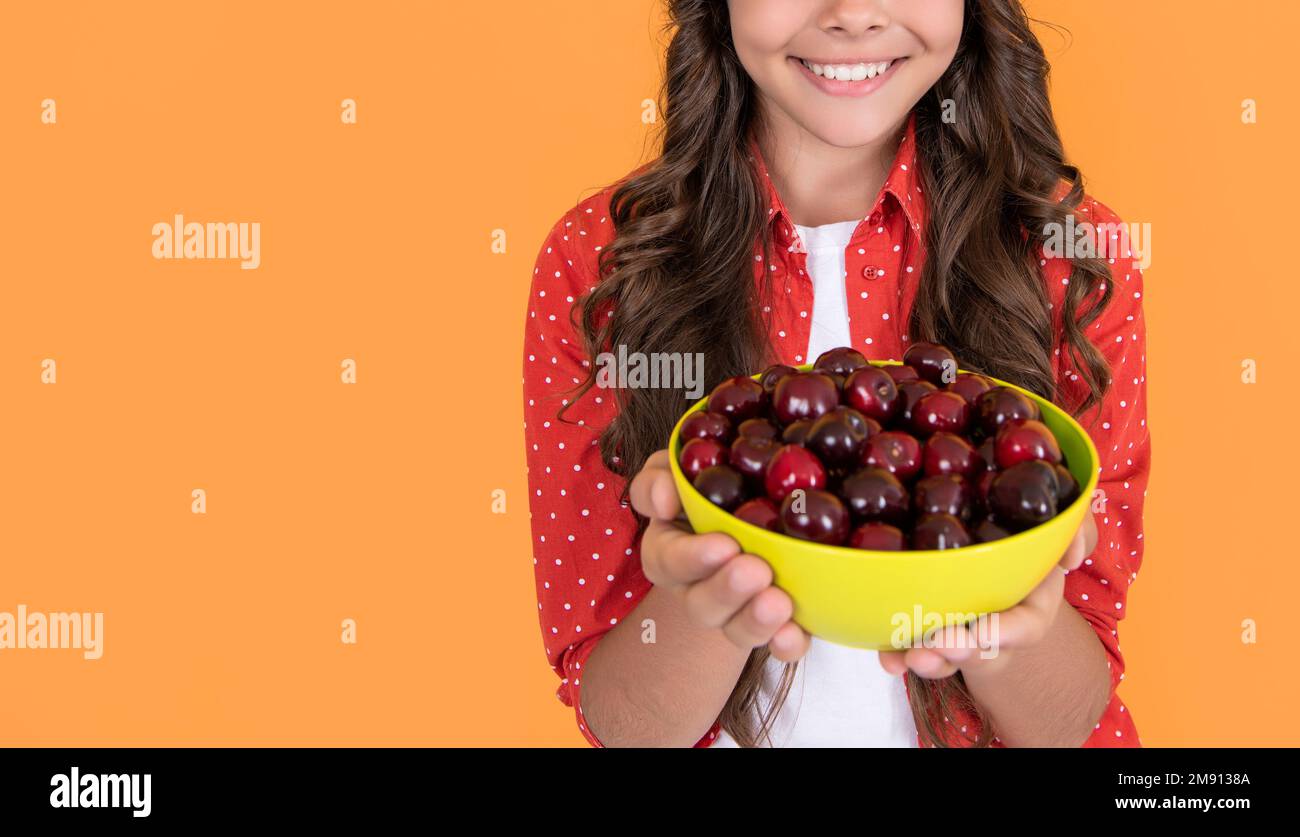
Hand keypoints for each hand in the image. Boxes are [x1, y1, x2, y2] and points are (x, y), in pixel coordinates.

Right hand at [629, 450, 810, 661]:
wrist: (751, 513)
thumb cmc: (709, 489)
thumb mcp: (679, 472)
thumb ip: (661, 476)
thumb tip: (666, 499)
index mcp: (670, 551)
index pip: (668, 559)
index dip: (691, 557)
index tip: (723, 545)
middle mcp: (697, 588)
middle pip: (701, 602)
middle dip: (726, 590)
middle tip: (754, 570)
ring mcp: (734, 611)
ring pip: (735, 628)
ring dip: (754, 619)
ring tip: (778, 602)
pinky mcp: (771, 625)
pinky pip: (776, 644)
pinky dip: (786, 643)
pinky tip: (795, 635)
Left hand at [878, 512, 1098, 678]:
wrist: (997, 563)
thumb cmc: (1026, 545)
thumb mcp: (1058, 533)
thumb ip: (1075, 531)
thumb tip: (1071, 556)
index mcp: (1029, 606)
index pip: (1025, 626)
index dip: (1005, 632)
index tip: (984, 634)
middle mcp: (993, 628)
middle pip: (978, 649)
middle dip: (958, 650)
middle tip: (938, 643)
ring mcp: (959, 634)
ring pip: (943, 656)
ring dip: (927, 659)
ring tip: (909, 656)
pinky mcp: (925, 631)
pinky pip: (909, 647)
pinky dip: (896, 654)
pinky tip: (887, 657)